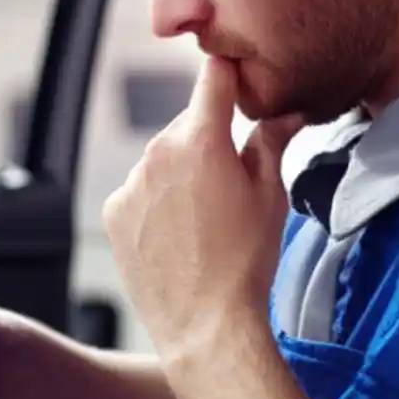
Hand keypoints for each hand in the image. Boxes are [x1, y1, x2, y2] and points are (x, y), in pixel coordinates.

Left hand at [102, 57, 303, 359]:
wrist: (205, 325)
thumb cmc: (246, 263)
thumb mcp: (270, 196)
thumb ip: (272, 143)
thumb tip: (284, 112)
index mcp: (200, 140)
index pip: (214, 77)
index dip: (229, 73)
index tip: (238, 78)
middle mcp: (156, 153)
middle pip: (187, 124)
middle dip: (208, 139)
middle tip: (232, 180)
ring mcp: (130, 183)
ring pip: (161, 159)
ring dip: (180, 172)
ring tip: (204, 219)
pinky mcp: (113, 211)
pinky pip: (139, 191)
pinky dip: (155, 201)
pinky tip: (177, 234)